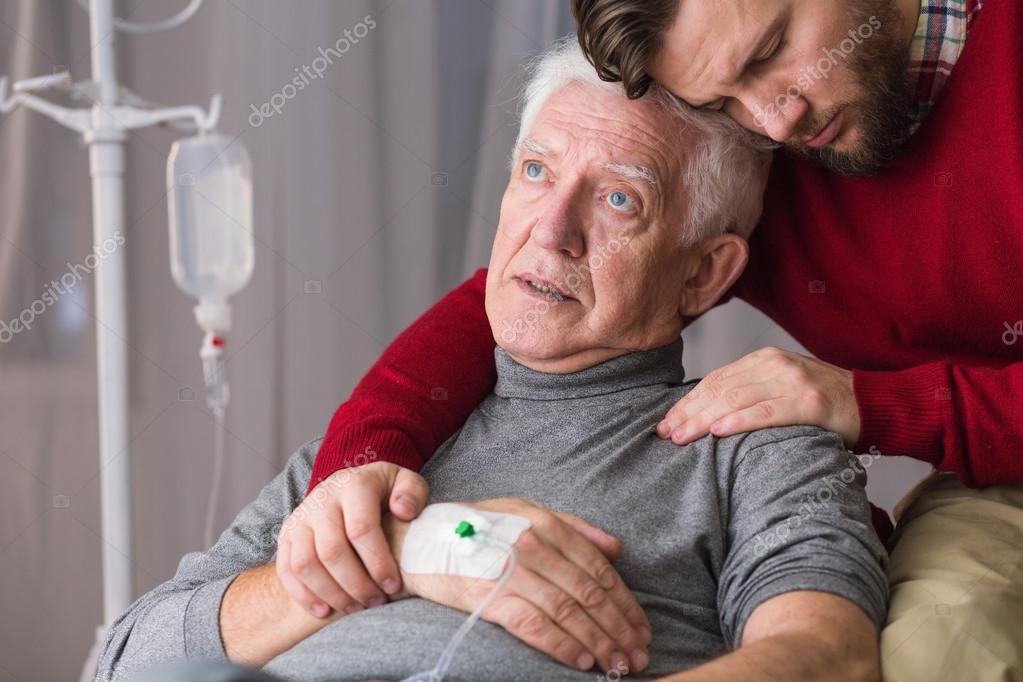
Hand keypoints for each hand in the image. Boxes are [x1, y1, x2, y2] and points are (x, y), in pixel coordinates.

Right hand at [275, 462, 428, 618]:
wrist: (348, 485)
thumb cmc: (384, 492)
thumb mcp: (404, 482)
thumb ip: (412, 492)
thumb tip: (403, 511)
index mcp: (353, 486)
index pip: (361, 529)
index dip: (378, 563)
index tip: (393, 585)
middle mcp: (321, 500)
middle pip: (331, 551)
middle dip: (356, 584)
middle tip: (376, 602)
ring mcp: (300, 518)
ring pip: (305, 564)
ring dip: (331, 594)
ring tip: (355, 608)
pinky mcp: (286, 536)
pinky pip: (286, 570)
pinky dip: (303, 595)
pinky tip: (325, 611)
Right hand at [384, 498, 652, 674]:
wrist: (419, 541)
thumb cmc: (478, 528)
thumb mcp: (525, 513)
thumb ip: (573, 528)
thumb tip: (616, 549)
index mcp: (546, 524)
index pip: (598, 568)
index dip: (626, 602)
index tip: (641, 627)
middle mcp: (532, 545)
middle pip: (589, 594)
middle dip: (620, 629)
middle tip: (638, 655)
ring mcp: (510, 571)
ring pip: (568, 612)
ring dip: (599, 643)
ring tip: (618, 665)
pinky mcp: (488, 596)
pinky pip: (535, 626)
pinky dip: (563, 645)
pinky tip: (582, 661)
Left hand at [656, 347, 859, 446]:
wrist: (873, 404)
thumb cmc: (822, 403)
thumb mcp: (781, 388)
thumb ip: (749, 393)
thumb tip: (704, 415)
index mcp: (764, 360)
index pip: (715, 380)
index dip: (688, 401)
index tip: (666, 422)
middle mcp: (775, 365)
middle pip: (720, 389)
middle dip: (689, 412)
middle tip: (667, 434)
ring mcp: (794, 382)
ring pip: (737, 399)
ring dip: (704, 419)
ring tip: (683, 436)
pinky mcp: (811, 402)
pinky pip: (767, 412)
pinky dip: (740, 421)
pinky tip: (719, 431)